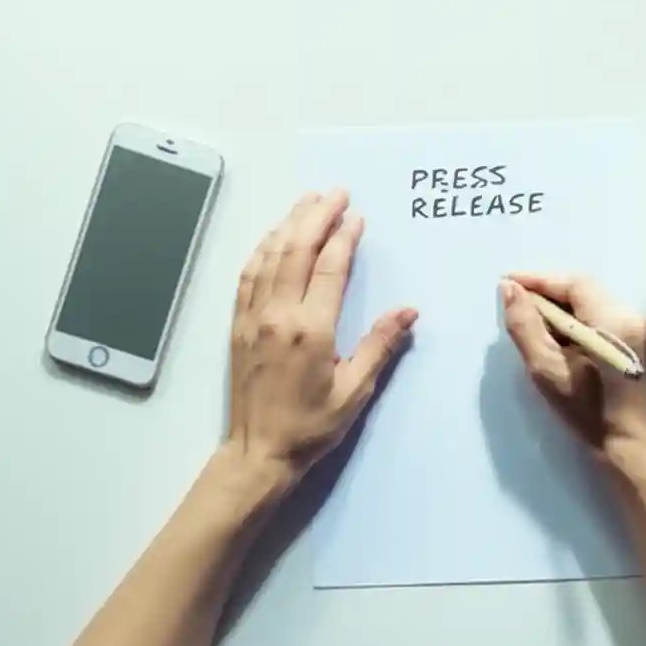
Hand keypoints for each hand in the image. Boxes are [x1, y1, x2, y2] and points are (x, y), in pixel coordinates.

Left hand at [227, 190, 416, 481]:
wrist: (258, 452)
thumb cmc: (311, 425)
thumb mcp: (354, 390)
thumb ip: (380, 345)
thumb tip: (408, 310)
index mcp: (310, 329)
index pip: (329, 268)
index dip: (344, 237)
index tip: (356, 216)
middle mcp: (278, 315)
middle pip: (296, 250)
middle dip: (316, 216)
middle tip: (334, 193)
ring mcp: (253, 317)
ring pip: (269, 256)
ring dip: (288, 224)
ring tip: (307, 202)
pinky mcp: (237, 324)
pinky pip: (248, 275)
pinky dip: (263, 249)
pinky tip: (273, 237)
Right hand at [501, 272, 645, 463]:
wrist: (625, 442)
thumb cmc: (586, 409)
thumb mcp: (547, 368)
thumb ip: (526, 326)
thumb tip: (510, 290)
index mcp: (613, 320)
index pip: (573, 283)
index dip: (538, 279)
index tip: (507, 282)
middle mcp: (629, 315)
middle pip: (582, 289)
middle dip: (546, 291)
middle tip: (513, 300)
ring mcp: (633, 327)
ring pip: (588, 301)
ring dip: (557, 305)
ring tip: (527, 316)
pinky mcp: (630, 340)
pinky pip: (595, 316)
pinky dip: (570, 318)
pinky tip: (551, 332)